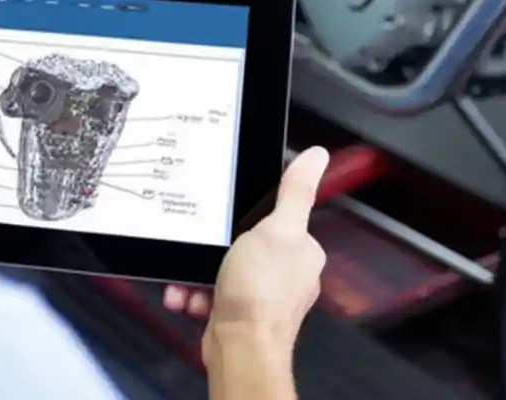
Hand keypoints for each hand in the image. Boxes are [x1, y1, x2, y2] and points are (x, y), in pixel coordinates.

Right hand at [164, 147, 328, 347]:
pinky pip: (208, 293)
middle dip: (216, 248)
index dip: (250, 216)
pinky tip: (187, 296)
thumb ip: (295, 192)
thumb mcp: (278, 230)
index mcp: (301, 251)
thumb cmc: (262, 295)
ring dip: (198, 272)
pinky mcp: (237, 312)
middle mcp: (285, 275)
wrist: (240, 348)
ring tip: (190, 277)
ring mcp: (260, 296)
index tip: (231, 219)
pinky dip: (193, 293)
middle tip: (206, 248)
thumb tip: (317, 156)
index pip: (277, 219)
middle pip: (243, 244)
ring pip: (221, 269)